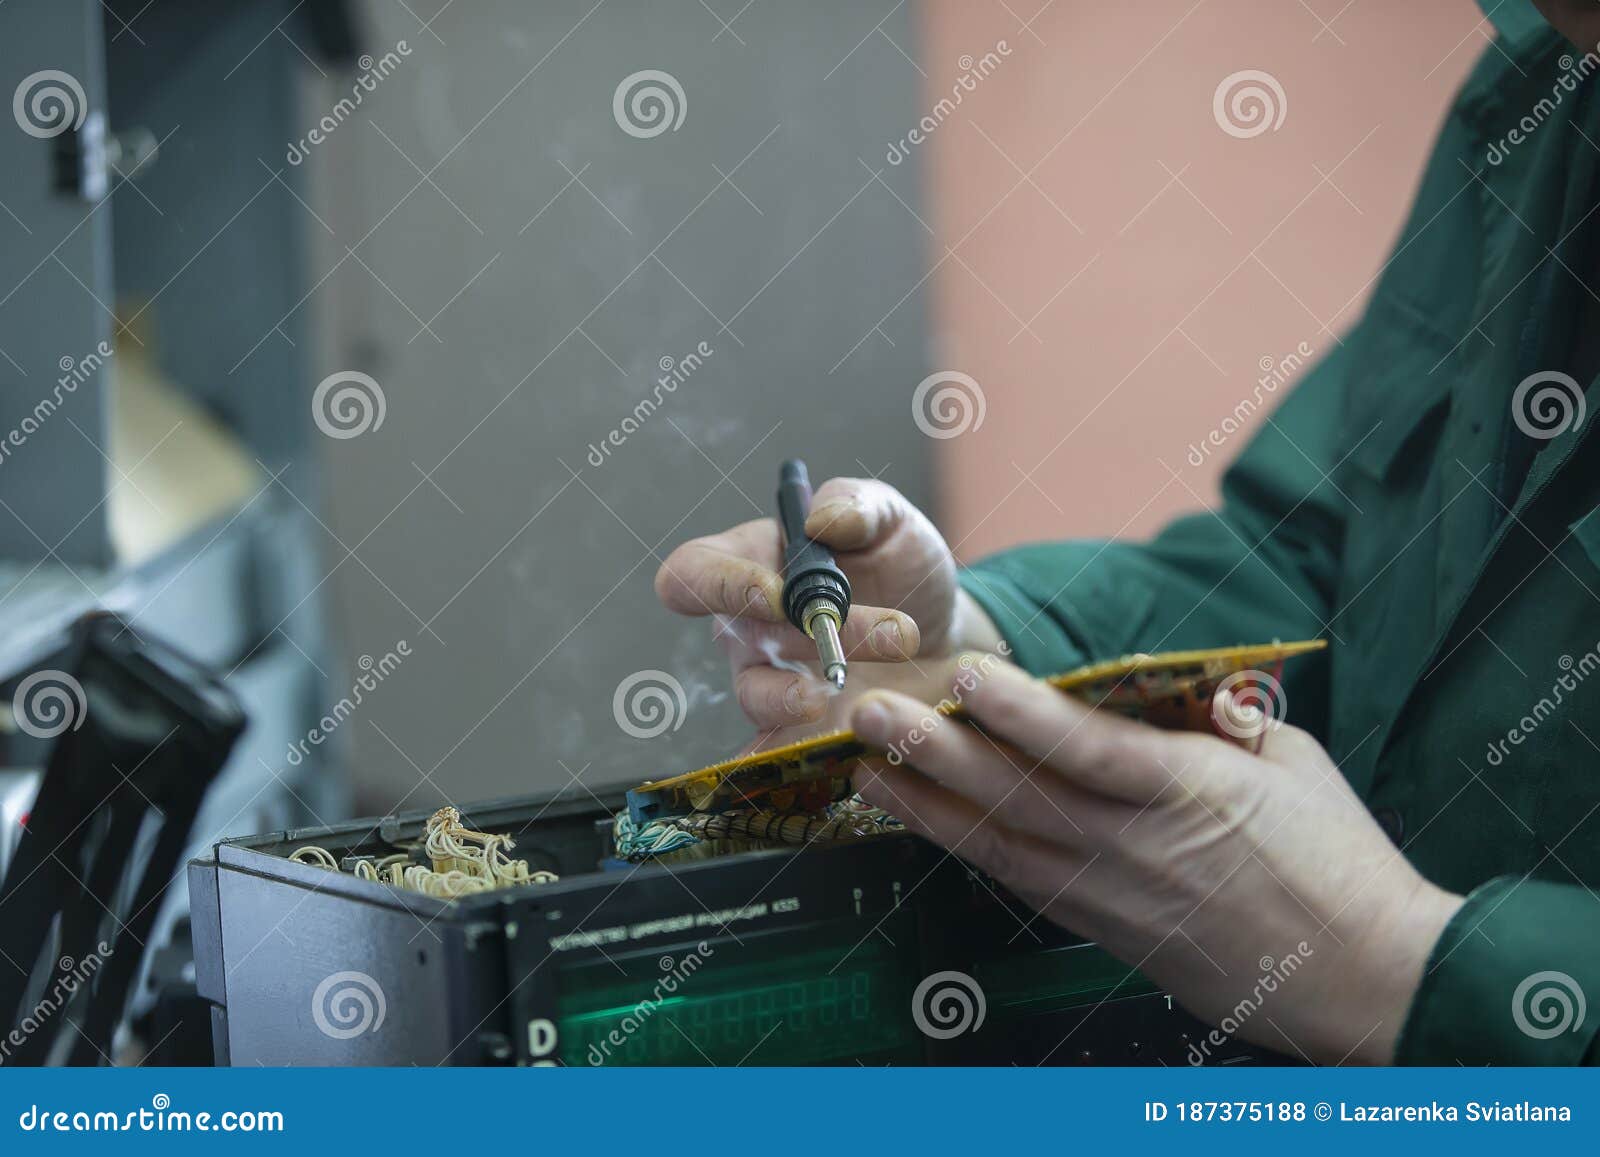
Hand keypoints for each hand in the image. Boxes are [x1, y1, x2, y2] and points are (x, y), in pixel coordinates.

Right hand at [655, 477, 1001, 730]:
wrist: (944, 636)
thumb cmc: (901, 567)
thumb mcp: (890, 519)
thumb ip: (858, 503)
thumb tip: (821, 519)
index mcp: (752, 561)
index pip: (695, 572)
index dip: (723, 584)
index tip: (780, 594)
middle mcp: (748, 628)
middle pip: (733, 637)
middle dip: (797, 635)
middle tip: (864, 631)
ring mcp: (770, 682)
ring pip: (761, 696)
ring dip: (812, 688)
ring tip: (877, 677)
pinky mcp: (798, 732)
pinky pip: (778, 754)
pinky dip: (802, 756)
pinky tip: (844, 746)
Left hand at [847, 662, 1463, 1064]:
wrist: (1362, 976)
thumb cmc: (1337, 859)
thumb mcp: (1291, 761)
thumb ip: (1216, 717)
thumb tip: (1162, 684)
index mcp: (1189, 794)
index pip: (1089, 749)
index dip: (1022, 713)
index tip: (967, 677)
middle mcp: (1135, 849)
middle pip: (1019, 798)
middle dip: (935, 752)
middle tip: (870, 715)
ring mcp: (1111, 897)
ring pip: (1000, 848)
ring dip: (927, 805)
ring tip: (867, 768)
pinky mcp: (1101, 929)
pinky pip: (1020, 882)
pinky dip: (967, 849)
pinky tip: (924, 821)